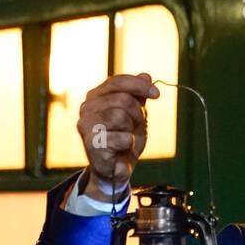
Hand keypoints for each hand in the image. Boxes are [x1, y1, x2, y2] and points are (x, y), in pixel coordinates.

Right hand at [76, 72, 158, 200]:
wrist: (116, 169)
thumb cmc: (123, 140)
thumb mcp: (135, 115)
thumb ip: (138, 96)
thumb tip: (146, 75)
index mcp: (95, 96)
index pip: (117, 81)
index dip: (139, 85)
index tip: (157, 94)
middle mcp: (87, 108)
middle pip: (122, 99)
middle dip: (137, 113)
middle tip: (136, 126)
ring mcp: (87, 126)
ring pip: (120, 116)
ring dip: (132, 128)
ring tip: (127, 137)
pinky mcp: (92, 144)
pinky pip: (123, 138)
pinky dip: (129, 144)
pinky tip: (122, 149)